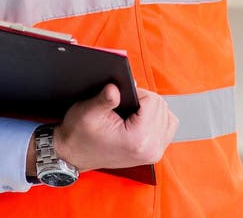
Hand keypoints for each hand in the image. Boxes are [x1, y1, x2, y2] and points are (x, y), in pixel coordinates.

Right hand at [54, 84, 178, 171]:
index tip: (121, 99)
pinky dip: (156, 118)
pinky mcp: (154, 153)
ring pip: (166, 114)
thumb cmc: (80, 134)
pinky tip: (140, 119)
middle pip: (161, 106)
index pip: (153, 100)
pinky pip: (167, 126)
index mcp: (138, 139)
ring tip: (131, 113)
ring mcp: (155, 153)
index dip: (136, 93)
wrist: (75, 155)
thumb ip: (105, 98)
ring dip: (151, 109)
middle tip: (123, 106)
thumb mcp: (87, 111)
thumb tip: (115, 87)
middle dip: (144, 100)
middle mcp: (152, 148)